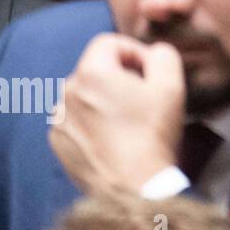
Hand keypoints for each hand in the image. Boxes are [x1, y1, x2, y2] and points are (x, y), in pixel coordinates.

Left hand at [49, 33, 186, 195]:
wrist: (132, 187)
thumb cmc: (152, 133)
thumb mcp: (172, 85)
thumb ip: (163, 55)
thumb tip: (153, 53)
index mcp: (92, 72)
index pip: (108, 42)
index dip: (134, 50)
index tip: (150, 71)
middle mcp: (66, 91)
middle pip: (95, 68)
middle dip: (119, 75)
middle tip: (144, 96)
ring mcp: (58, 119)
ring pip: (84, 94)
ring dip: (104, 98)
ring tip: (128, 120)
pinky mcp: (57, 142)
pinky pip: (76, 119)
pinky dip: (92, 121)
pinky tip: (113, 138)